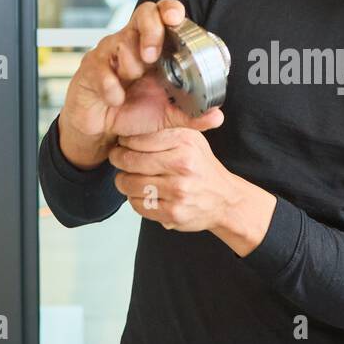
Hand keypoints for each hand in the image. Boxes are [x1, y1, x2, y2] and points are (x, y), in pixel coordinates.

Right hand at [56, 0, 223, 168]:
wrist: (101, 131)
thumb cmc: (133, 112)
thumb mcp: (166, 115)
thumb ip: (191, 114)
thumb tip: (217, 116)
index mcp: (152, 46)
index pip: (161, 14)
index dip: (170, 9)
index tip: (176, 18)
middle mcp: (131, 42)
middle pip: (143, 14)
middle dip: (151, 31)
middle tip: (152, 57)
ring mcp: (108, 53)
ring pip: (121, 41)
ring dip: (130, 65)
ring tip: (131, 82)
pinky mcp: (89, 69)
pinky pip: (100, 69)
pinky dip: (111, 86)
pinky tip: (117, 99)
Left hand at [108, 128, 276, 255]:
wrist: (225, 200)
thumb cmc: (202, 168)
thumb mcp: (192, 140)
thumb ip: (166, 131)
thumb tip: (130, 131)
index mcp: (185, 142)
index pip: (137, 139)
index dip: (124, 143)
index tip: (123, 145)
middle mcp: (182, 164)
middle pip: (129, 161)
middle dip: (118, 161)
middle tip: (119, 160)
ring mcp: (178, 190)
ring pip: (129, 184)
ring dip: (125, 182)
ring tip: (131, 179)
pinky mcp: (173, 212)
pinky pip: (138, 205)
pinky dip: (136, 200)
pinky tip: (145, 194)